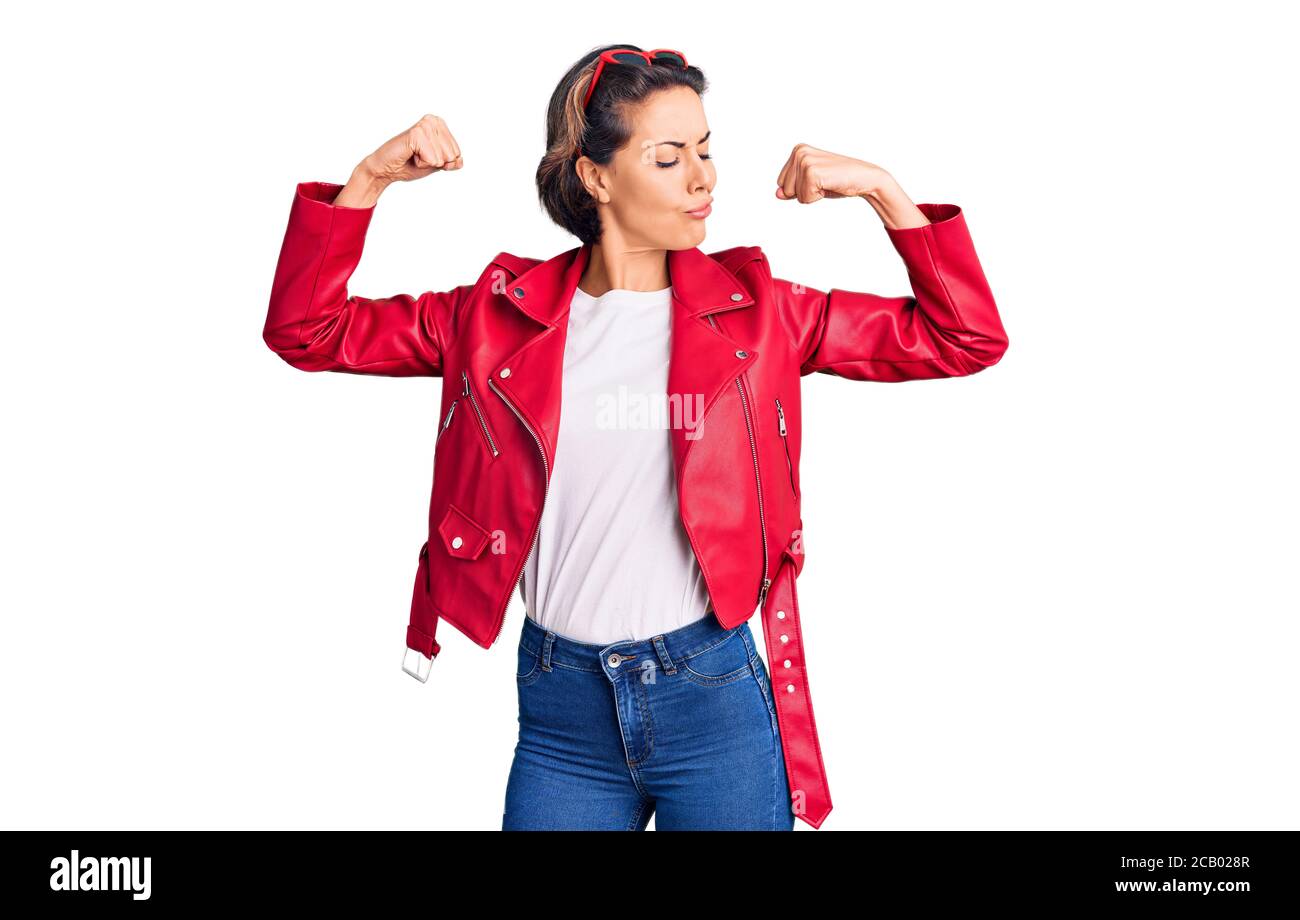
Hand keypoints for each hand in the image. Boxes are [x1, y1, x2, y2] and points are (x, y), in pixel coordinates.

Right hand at [364, 114, 463, 183]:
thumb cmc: (409, 165)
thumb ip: (451, 162)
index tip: (425, 157)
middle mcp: (433, 120)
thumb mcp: (436, 164)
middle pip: (453, 155)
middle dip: (436, 162)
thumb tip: (460, 160)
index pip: (457, 153)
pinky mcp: (417, 133)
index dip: (442, 163)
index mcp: (440, 124)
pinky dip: (422, 164)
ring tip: (413, 155)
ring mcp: (425, 125)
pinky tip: (410, 155)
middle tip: (418, 156)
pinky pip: (433, 160)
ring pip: (443, 158)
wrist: (386, 170)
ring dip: (427, 163)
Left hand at [774, 143, 891, 202]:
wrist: (864, 178)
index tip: (819, 179)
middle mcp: (799, 152)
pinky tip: (830, 185)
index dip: (800, 188)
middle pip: (785, 189)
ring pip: (794, 194)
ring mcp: (805, 160)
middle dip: (804, 192)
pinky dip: (817, 198)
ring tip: (827, 183)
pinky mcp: (811, 172)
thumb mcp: (811, 183)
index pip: (782, 182)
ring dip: (811, 195)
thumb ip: (792, 187)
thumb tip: (777, 194)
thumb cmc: (839, 180)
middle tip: (824, 182)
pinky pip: (804, 198)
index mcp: (798, 150)